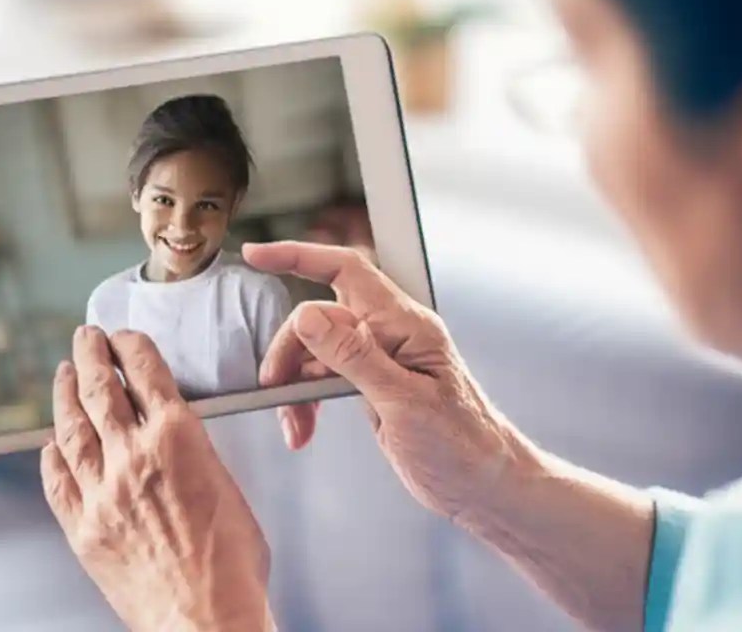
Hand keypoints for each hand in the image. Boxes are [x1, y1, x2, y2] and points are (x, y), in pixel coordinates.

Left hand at [41, 326, 275, 631]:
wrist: (206, 619)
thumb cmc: (231, 567)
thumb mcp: (229, 488)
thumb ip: (196, 455)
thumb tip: (178, 442)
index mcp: (178, 439)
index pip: (145, 371)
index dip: (129, 345)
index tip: (122, 336)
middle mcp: (133, 457)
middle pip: (101, 389)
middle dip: (90, 355)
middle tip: (84, 338)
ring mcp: (102, 491)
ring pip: (72, 428)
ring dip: (66, 395)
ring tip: (64, 375)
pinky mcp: (83, 527)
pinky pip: (57, 480)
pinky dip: (51, 457)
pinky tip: (49, 446)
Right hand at [245, 241, 529, 522]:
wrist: (485, 487)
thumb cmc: (463, 446)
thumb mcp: (403, 402)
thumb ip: (354, 357)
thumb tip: (307, 316)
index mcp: (406, 325)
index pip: (347, 270)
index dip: (298, 256)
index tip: (256, 255)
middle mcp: (392, 334)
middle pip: (320, 317)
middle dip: (289, 350)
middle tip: (272, 388)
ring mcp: (381, 360)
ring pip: (317, 351)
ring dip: (294, 385)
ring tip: (293, 425)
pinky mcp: (372, 387)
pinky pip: (324, 379)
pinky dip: (306, 402)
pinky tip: (302, 429)